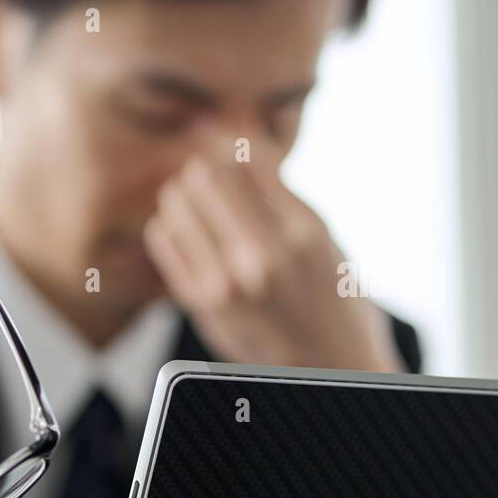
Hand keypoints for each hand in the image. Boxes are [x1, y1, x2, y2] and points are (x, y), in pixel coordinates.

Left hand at [143, 123, 403, 372]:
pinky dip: (170, 226)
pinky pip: (164, 240)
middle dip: (204, 165)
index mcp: (304, 233)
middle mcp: (264, 257)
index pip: (248, 157)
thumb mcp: (325, 236)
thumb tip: (238, 128)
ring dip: (184, 195)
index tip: (214, 127)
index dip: (226, 135)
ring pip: (178, 204)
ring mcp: (228, 284)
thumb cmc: (333, 299)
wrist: (327, 370)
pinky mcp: (201, 304)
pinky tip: (188, 233)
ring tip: (200, 205)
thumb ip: (280, 189)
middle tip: (210, 171)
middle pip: (206, 176)